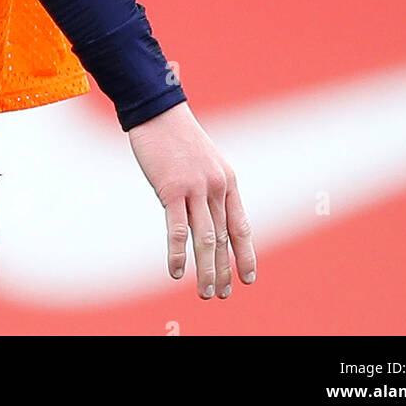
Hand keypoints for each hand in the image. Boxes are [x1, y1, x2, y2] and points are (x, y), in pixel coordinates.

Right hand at [127, 100, 256, 298]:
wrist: (158, 112)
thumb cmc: (177, 137)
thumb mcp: (202, 162)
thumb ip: (207, 189)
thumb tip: (208, 217)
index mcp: (226, 180)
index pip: (240, 226)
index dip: (244, 254)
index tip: (247, 278)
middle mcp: (216, 187)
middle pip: (223, 238)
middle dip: (224, 269)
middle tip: (223, 293)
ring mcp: (195, 188)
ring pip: (206, 238)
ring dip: (207, 269)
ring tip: (206, 292)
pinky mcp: (171, 189)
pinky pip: (178, 229)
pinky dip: (178, 254)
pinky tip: (176, 271)